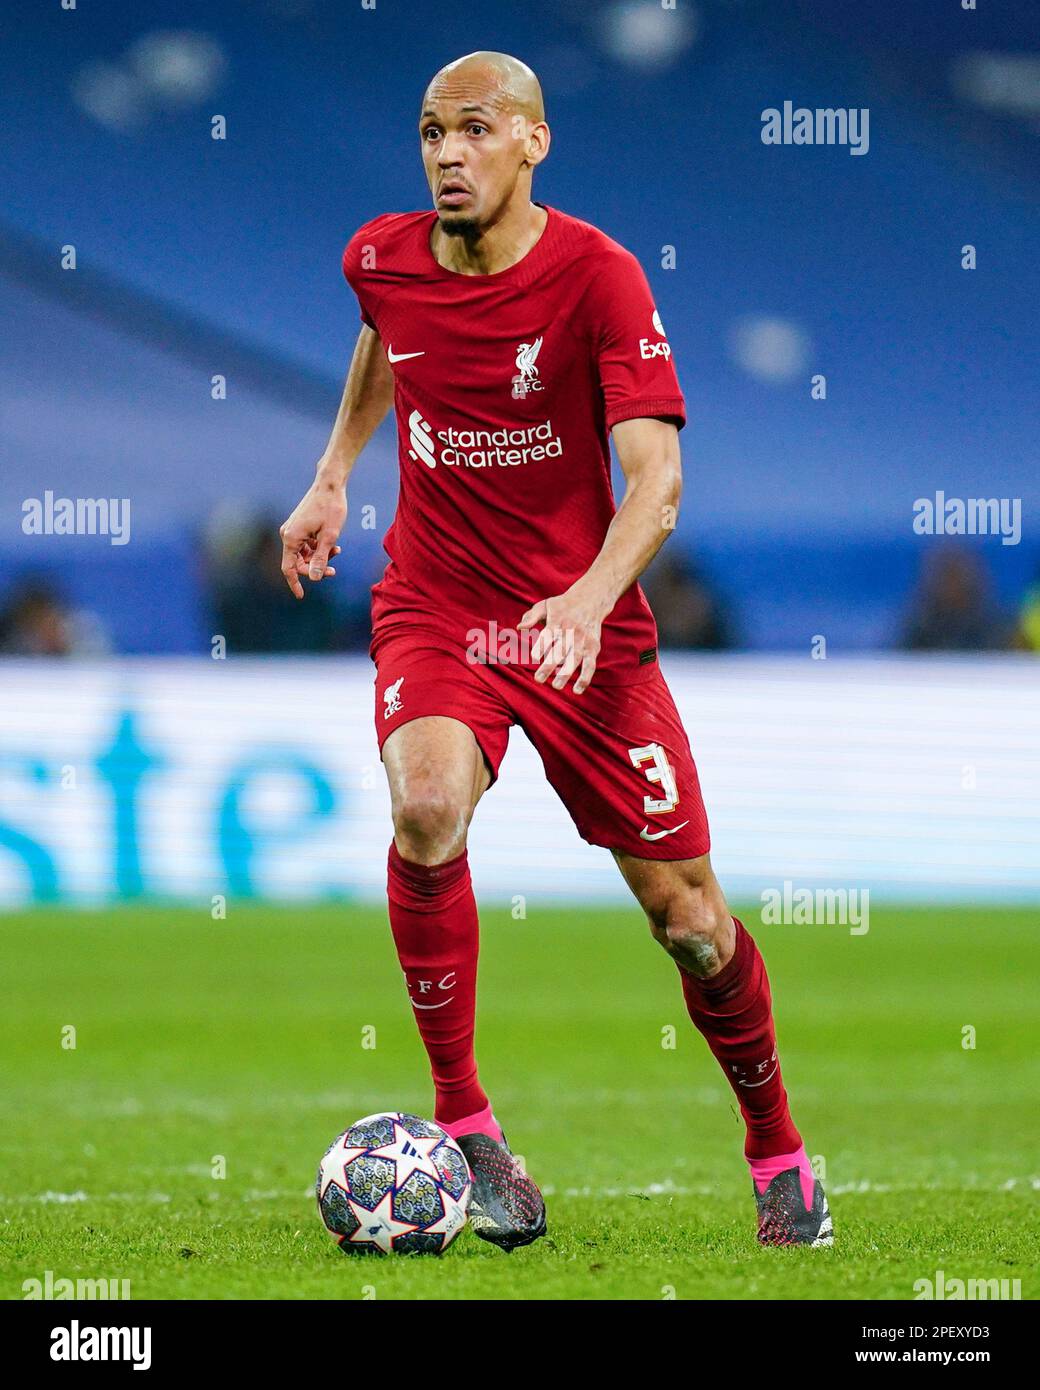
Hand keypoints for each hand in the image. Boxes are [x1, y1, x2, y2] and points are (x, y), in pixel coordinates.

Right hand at [279, 475, 346, 598]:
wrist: (330, 484)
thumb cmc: (331, 508)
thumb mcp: (329, 537)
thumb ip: (321, 558)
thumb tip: (315, 578)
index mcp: (291, 538)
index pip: (288, 568)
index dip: (295, 583)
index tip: (301, 596)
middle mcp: (288, 534)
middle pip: (297, 562)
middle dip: (314, 568)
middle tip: (333, 571)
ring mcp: (293, 529)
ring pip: (304, 553)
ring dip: (319, 557)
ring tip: (337, 551)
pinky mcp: (300, 526)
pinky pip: (307, 544)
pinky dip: (319, 547)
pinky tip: (334, 545)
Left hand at [518, 582, 608, 693]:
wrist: (591, 599)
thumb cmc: (562, 606)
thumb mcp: (546, 605)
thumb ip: (531, 616)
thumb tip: (519, 628)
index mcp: (557, 622)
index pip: (549, 635)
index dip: (542, 646)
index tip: (535, 657)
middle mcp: (571, 632)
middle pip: (560, 650)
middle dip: (550, 665)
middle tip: (538, 679)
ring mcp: (583, 641)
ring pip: (575, 659)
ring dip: (566, 674)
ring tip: (556, 686)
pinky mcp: (593, 648)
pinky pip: (590, 665)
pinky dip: (585, 678)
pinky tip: (576, 690)